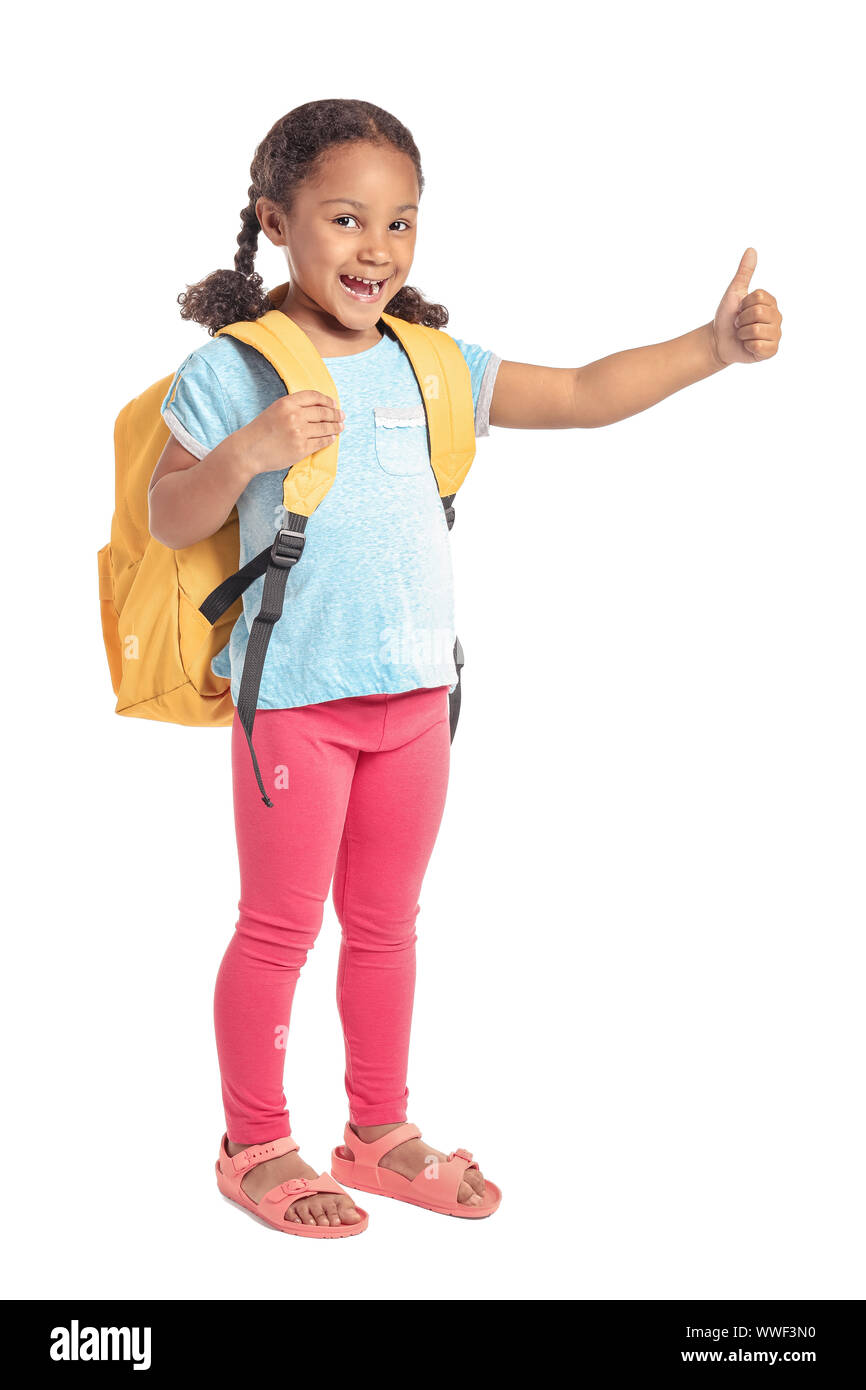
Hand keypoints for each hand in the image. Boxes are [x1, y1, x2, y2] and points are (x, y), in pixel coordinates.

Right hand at [235, 390, 344, 476]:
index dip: (327, 400)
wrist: (249, 450)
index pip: (314, 396)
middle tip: (342, 416)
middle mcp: (294, 416)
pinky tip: (332, 438)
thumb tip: (318, 407)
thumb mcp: (275, 410)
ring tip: (341, 427)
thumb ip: (294, 407)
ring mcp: (299, 433)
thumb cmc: (261, 430)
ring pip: (324, 428)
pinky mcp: (301, 449)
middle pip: (322, 412)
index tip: (334, 404)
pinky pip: (321, 442)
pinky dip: (329, 440)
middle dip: (335, 414)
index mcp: (287, 403)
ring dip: (335, 427)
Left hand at [710, 247, 781, 366]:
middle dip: (742, 319)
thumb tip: (751, 250)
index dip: (744, 304)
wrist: (718, 340)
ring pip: (757, 329)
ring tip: (742, 334)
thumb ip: (744, 272)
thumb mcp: (734, 291)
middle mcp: (777, 318)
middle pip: (759, 313)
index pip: (759, 297)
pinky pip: (760, 346)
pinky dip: (748, 346)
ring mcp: (775, 335)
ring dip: (743, 333)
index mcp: (770, 303)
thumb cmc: (727, 316)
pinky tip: (747, 346)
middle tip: (740, 324)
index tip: (740, 310)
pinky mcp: (771, 351)